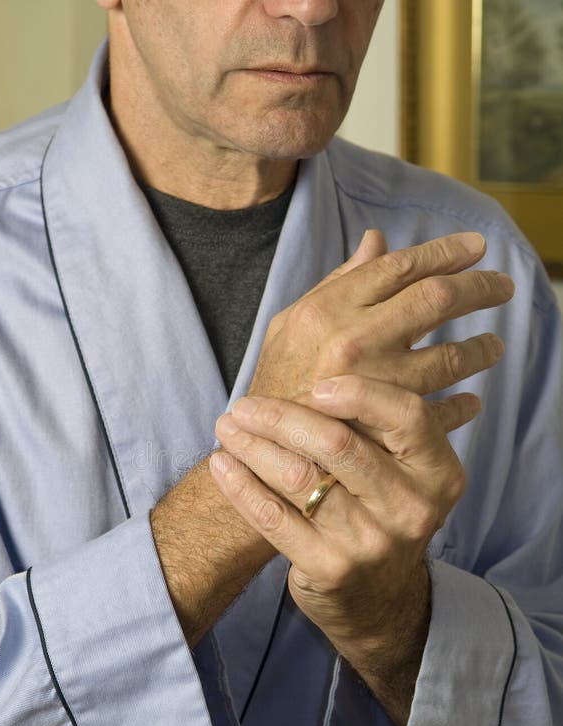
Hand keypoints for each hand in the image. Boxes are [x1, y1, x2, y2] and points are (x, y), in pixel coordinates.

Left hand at [210, 374, 487, 725]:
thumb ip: (382, 426)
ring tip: (227, 425)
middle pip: (339, 443)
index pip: (406, 415)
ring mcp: (371, 543)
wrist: (380, 601)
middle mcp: (411, 508)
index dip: (357, 392)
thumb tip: (339, 352)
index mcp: (438, 474)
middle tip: (244, 402)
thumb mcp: (406, 473)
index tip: (314, 384)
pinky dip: (241, 485)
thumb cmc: (382, 514)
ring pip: (299, 478)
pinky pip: (274, 517)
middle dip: (281, 416)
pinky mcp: (331, 569)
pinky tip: (223, 463)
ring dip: (253, 445)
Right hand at [249, 230, 512, 401]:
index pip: (401, 267)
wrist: (258, 447)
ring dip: (482, 348)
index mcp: (329, 308)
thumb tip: (377, 241)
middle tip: (502, 286)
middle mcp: (354, 339)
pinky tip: (471, 402)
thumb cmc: (277, 380)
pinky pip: (440, 412)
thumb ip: (338, 282)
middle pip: (436, 299)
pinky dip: (462, 407)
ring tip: (493, 346)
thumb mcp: (293, 322)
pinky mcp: (383, 425)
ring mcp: (373, 384)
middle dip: (479, 287)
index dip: (445, 252)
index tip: (476, 248)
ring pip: (450, 356)